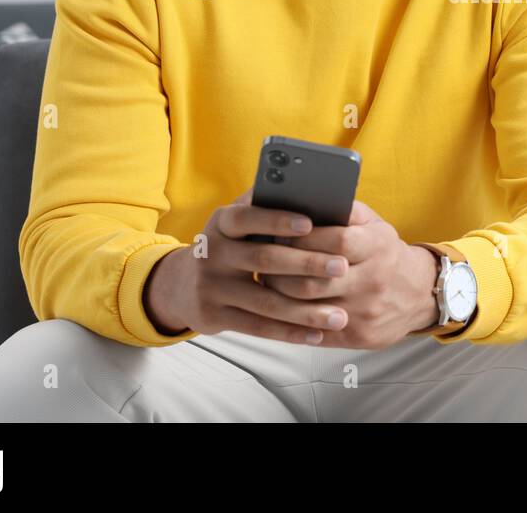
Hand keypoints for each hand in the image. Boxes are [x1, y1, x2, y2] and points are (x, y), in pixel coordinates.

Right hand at [142, 189, 352, 344]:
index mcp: (222, 223)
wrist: (183, 285)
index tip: (310, 223)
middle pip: (265, 259)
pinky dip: (289, 333)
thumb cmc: (231, 246)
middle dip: (307, 263)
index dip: (278, 220)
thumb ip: (266, 206)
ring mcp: (211, 287)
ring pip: (266, 301)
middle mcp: (213, 253)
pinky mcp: (213, 316)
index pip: (248, 217)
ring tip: (339, 315)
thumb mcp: (238, 222)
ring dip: (306, 311)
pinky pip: (257, 327)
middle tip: (342, 268)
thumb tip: (312, 192)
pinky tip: (317, 335)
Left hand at [260, 199, 440, 348]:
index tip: (278, 232)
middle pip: (315, 278)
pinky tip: (278, 306)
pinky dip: (290, 319)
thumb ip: (345, 211)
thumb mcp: (375, 225)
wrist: (419, 294)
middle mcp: (374, 280)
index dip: (303, 237)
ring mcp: (365, 312)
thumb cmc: (385, 252)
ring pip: (309, 307)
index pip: (336, 241)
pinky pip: (314, 331)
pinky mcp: (358, 336)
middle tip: (261, 258)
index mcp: (378, 246)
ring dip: (279, 294)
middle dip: (282, 268)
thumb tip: (306, 198)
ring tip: (265, 279)